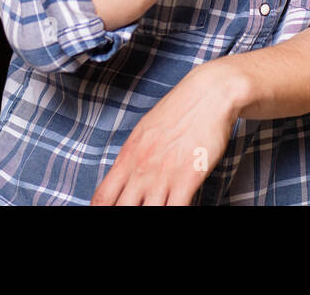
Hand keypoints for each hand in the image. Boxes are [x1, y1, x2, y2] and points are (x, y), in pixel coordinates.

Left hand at [90, 62, 243, 205]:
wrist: (208, 94)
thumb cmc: (179, 109)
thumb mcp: (144, 131)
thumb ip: (133, 158)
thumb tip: (124, 177)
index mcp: (128, 157)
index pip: (103, 197)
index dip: (100, 212)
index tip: (106, 214)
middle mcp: (141, 169)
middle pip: (121, 209)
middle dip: (126, 216)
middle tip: (139, 208)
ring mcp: (163, 175)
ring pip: (149, 213)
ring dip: (152, 213)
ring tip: (160, 207)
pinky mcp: (188, 178)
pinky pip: (176, 210)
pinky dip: (175, 213)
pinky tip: (177, 207)